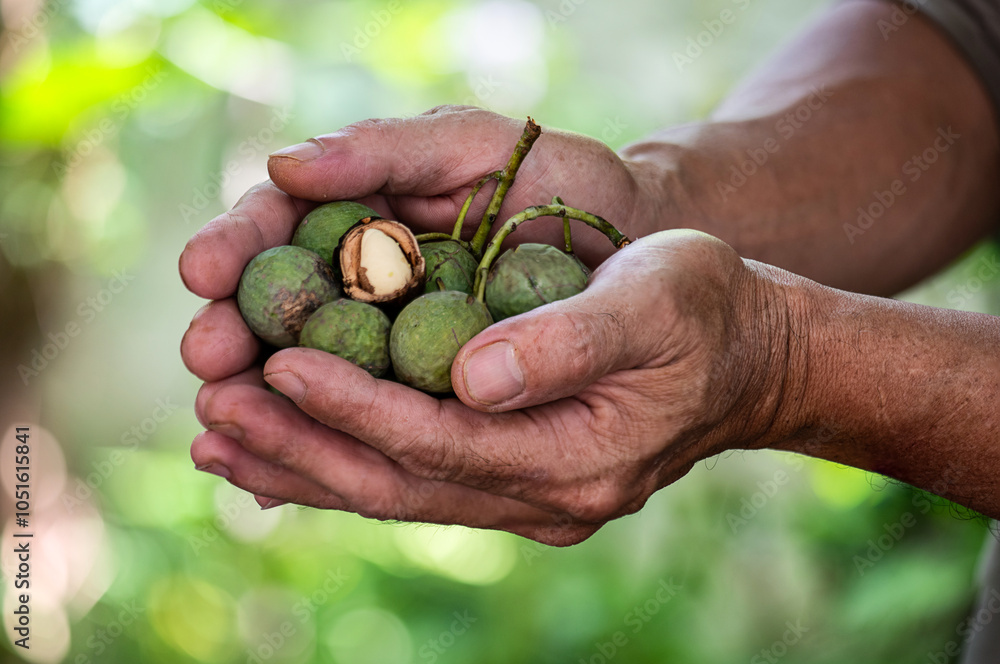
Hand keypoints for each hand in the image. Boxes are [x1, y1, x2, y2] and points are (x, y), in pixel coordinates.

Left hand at [185, 225, 798, 543]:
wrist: (747, 356)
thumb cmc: (705, 310)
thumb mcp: (656, 300)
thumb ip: (566, 340)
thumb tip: (468, 376)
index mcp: (577, 457)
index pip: (441, 441)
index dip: (356, 404)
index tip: (279, 361)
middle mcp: (545, 497)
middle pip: (401, 482)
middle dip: (302, 445)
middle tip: (214, 409)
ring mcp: (528, 498)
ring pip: (397, 491)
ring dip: (305, 463)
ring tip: (221, 436)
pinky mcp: (513, 478)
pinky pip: (416, 479)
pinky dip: (345, 461)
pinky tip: (286, 449)